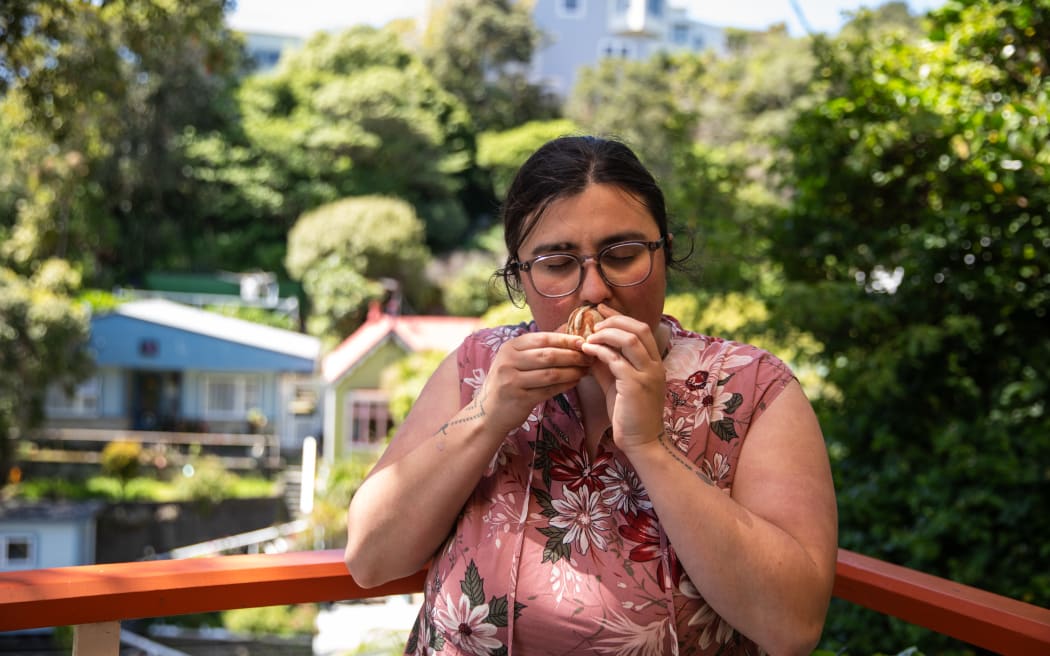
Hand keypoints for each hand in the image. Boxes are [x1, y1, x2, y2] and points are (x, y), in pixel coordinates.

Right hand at [477, 331, 591, 437]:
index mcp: (509, 347)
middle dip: (573, 356)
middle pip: (549, 355)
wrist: (489, 413)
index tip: (583, 341)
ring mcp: (512, 381)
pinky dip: (565, 385)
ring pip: (551, 373)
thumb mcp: (514, 360)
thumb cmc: (507, 383)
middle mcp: (508, 361)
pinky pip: (549, 390)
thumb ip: (536, 349)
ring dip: (572, 371)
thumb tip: (568, 335)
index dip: (565, 339)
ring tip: (585, 370)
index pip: (542, 338)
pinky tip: (575, 382)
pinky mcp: (520, 398)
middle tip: (589, 357)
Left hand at [580, 306, 665, 451]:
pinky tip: (587, 352)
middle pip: (638, 328)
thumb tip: (590, 347)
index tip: (601, 310)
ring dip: (606, 334)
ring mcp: (648, 374)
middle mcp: (655, 365)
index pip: (641, 329)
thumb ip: (607, 365)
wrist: (641, 442)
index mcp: (654, 362)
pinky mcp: (636, 385)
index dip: (620, 316)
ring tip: (590, 337)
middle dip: (614, 321)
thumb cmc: (629, 415)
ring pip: (629, 339)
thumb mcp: (617, 384)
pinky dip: (599, 352)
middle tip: (593, 325)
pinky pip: (616, 360)